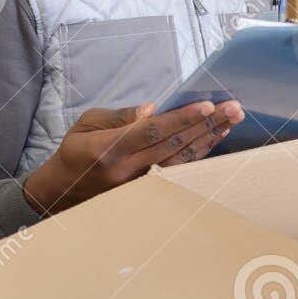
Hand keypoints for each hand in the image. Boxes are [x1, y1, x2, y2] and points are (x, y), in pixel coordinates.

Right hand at [23, 100, 243, 214]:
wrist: (63, 193)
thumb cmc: (76, 152)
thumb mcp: (87, 124)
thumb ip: (120, 116)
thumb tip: (152, 109)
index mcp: (110, 149)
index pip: (152, 132)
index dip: (182, 119)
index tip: (207, 105)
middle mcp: (129, 170)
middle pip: (175, 145)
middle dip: (207, 125)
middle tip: (234, 108)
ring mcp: (141, 185)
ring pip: (182, 160)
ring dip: (209, 138)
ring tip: (232, 120)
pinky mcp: (150, 193)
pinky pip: (179, 171)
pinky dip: (200, 154)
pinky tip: (215, 138)